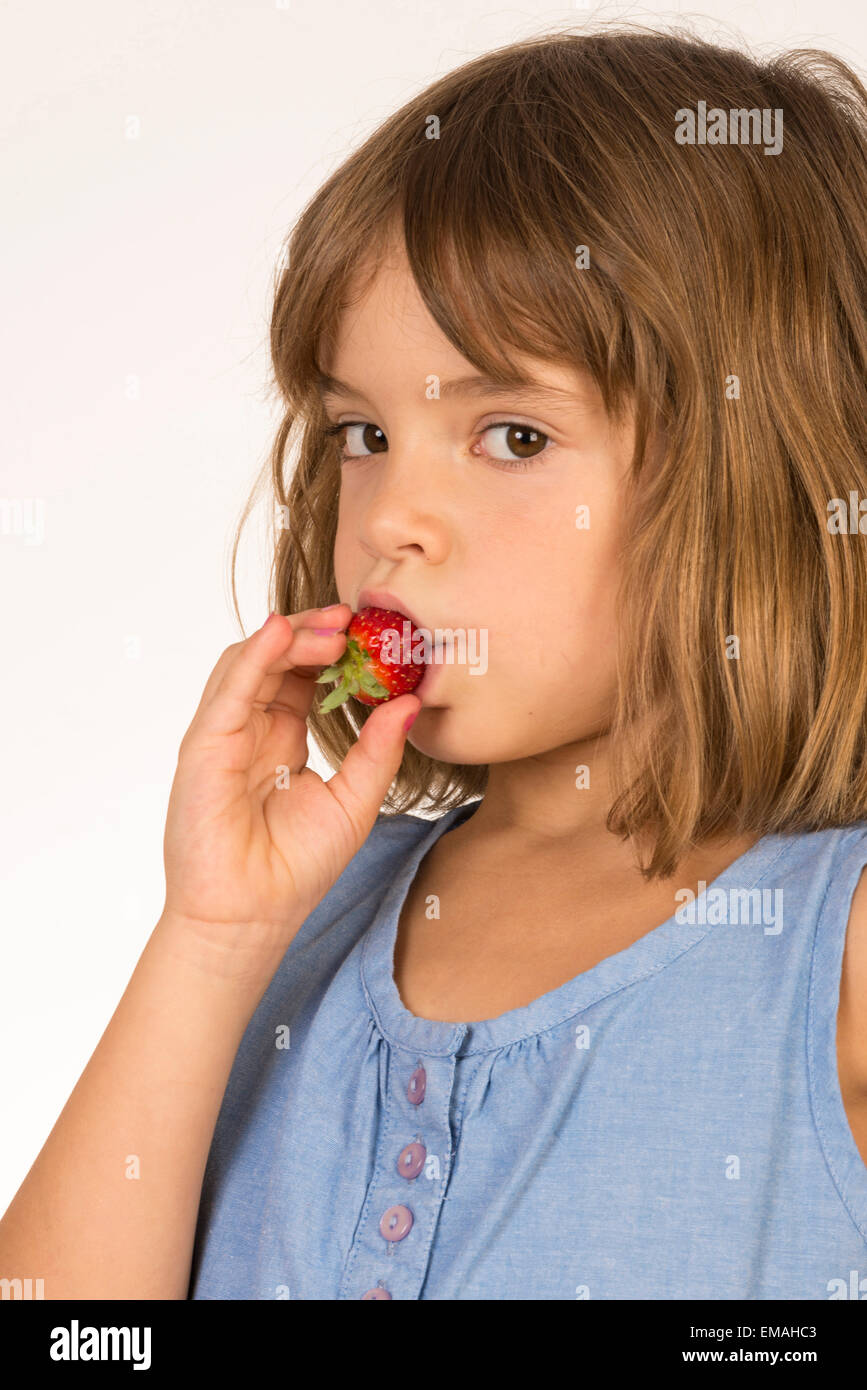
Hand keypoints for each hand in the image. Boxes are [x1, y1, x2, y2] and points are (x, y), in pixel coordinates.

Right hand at [161, 606, 420, 969]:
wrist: (251, 917)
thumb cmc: (296, 867)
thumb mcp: (355, 801)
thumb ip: (378, 751)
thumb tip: (409, 701)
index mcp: (281, 736)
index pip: (302, 674)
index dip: (334, 649)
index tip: (372, 633)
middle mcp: (249, 727)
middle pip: (276, 657)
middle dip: (314, 630)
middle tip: (354, 616)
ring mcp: (223, 734)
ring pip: (249, 662)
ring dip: (290, 636)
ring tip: (333, 625)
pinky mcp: (204, 746)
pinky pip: (229, 690)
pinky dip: (254, 656)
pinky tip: (281, 633)